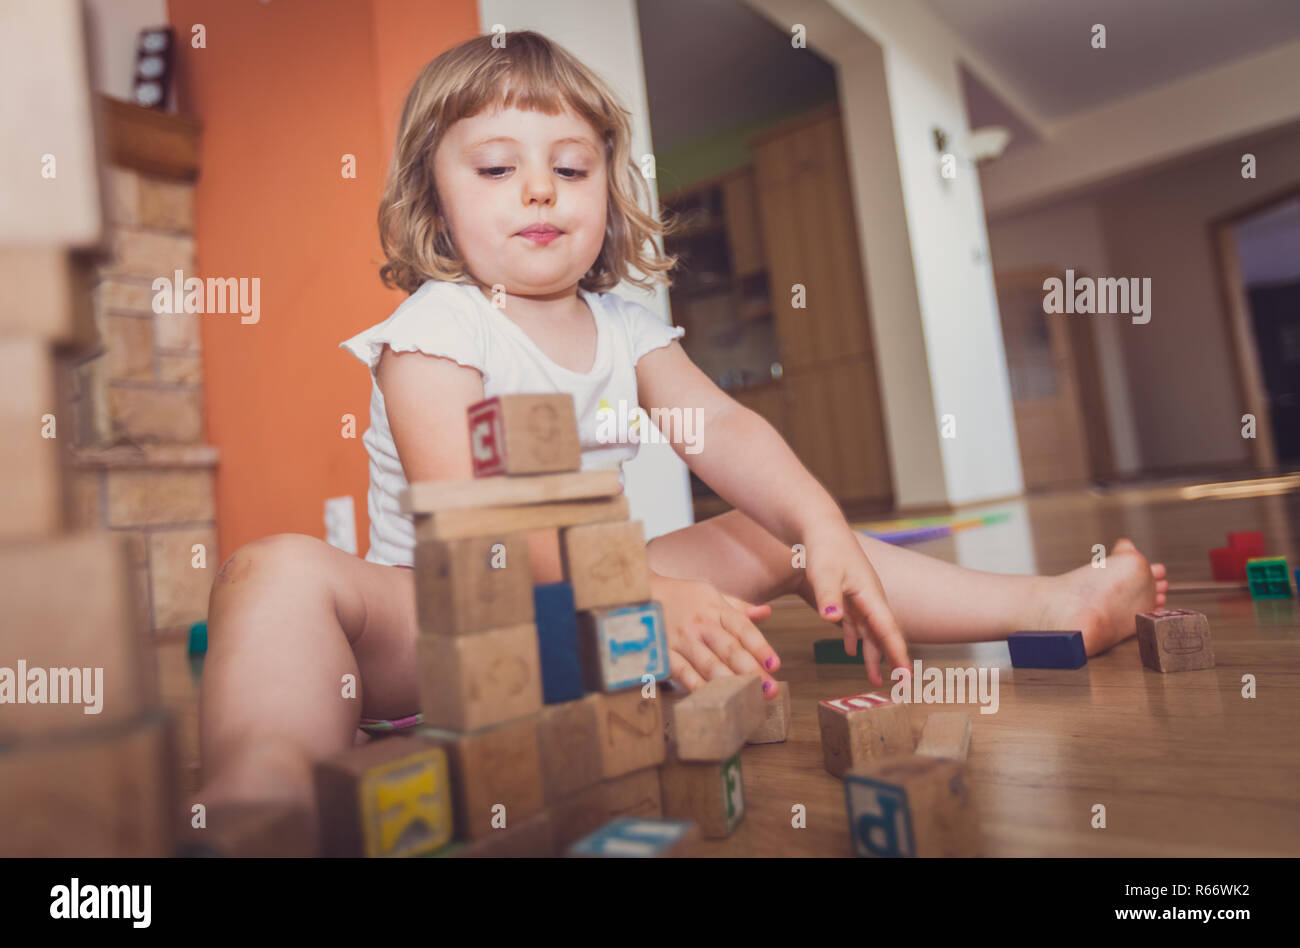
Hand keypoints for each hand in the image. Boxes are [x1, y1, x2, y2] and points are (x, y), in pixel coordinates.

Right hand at [650, 572, 781, 696]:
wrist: (638, 593)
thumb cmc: (681, 597)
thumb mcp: (710, 594)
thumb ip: (739, 609)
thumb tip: (766, 613)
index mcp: (715, 607)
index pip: (742, 628)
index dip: (760, 647)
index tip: (775, 665)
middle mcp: (700, 623)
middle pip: (729, 648)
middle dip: (752, 670)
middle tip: (771, 690)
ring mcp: (680, 638)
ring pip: (708, 662)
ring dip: (730, 681)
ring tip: (747, 696)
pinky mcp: (662, 652)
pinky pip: (682, 671)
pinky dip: (697, 685)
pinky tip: (713, 697)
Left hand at [798, 525, 909, 687]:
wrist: (821, 526)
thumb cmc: (825, 548)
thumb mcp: (824, 574)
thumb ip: (829, 598)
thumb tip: (833, 619)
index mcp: (870, 595)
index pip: (888, 630)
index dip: (898, 654)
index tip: (907, 676)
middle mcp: (870, 598)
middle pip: (884, 634)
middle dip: (892, 659)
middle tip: (899, 686)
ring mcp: (860, 596)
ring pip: (870, 631)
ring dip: (873, 654)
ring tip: (874, 678)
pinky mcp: (848, 594)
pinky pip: (856, 622)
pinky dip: (856, 638)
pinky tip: (851, 650)